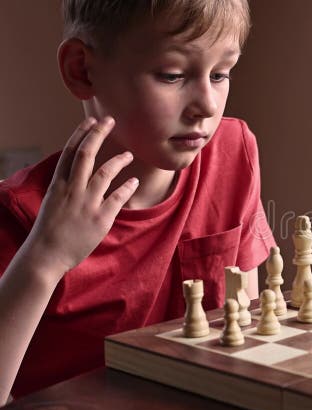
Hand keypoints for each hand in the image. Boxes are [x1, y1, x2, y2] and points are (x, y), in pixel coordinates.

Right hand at [19, 116, 138, 281]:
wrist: (46, 256)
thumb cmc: (50, 230)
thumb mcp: (53, 201)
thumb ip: (67, 186)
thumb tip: (78, 172)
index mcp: (59, 184)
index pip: (70, 152)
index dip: (81, 134)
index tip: (91, 121)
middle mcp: (72, 190)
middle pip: (86, 155)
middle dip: (98, 134)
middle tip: (109, 120)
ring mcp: (86, 203)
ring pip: (104, 173)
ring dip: (119, 161)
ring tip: (130, 155)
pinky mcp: (100, 218)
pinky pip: (118, 197)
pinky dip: (127, 187)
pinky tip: (134, 181)